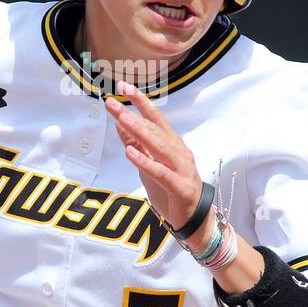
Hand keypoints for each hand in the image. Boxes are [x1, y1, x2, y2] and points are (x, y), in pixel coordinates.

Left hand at [106, 79, 205, 230]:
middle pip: (154, 130)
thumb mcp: (148, 164)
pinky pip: (162, 173)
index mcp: (172, 144)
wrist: (194, 219)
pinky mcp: (180, 187)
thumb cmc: (171, 189)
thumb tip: (120, 121)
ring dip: (140, 132)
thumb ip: (136, 144)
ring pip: (159, 147)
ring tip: (122, 119)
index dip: (140, 101)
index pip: (155, 118)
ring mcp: (181, 169)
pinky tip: (131, 154)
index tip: (123, 87)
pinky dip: (146, 162)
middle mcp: (178, 152)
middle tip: (113, 102)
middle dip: (133, 115)